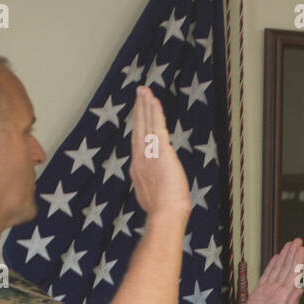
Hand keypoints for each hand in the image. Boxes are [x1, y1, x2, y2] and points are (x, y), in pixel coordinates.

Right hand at [128, 86, 190, 218]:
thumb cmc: (164, 212)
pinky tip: (152, 99)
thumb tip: (156, 190)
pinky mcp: (159, 149)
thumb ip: (152, 187)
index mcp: (138, 168)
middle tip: (139, 94)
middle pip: (138, 128)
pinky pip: (156, 125)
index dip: (138, 127)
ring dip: (144, 104)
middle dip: (138, 110)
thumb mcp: (154, 197)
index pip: (138, 142)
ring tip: (143, 90)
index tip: (139, 115)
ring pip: (145, 123)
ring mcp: (148, 153)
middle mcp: (140, 158)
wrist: (165, 213)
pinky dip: (154, 111)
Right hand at [240, 238, 303, 303]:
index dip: (298, 260)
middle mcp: (280, 291)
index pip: (294, 274)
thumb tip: (300, 289)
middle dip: (293, 254)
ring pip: (279, 269)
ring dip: (284, 256)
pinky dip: (272, 266)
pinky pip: (267, 275)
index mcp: (287, 296)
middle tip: (298, 240)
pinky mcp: (260, 293)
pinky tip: (277, 258)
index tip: (301, 248)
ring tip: (289, 244)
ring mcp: (270, 291)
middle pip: (288, 268)